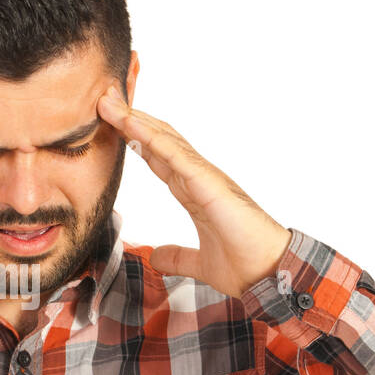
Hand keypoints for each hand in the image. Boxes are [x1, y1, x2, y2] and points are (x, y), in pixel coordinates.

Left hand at [97, 85, 291, 299]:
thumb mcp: (200, 263)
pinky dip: (152, 138)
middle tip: (104, 99)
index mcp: (194, 192)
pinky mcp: (209, 183)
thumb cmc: (245, 265)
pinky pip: (175, 155)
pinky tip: (131, 123)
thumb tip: (156, 257)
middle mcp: (198, 178)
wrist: (271, 275)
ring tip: (109, 101)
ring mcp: (204, 177)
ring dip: (134, 120)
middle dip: (129, 119)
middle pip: (157, 140)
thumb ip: (178, 257)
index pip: (157, 158)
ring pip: (163, 140)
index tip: (110, 123)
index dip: (134, 140)